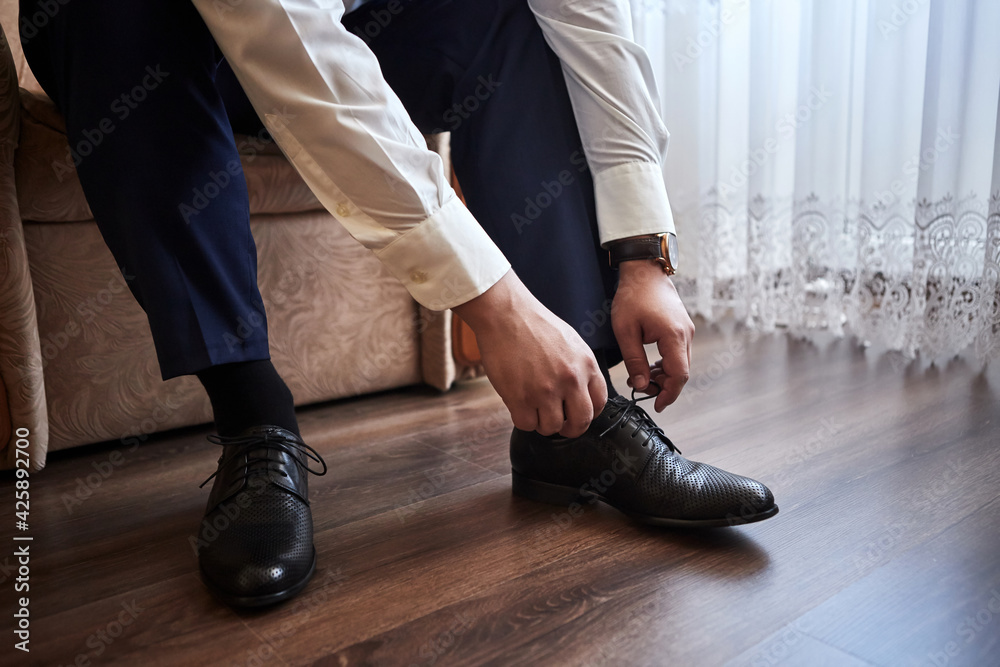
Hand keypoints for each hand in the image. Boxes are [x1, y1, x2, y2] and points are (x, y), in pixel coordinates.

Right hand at [453, 270, 606, 436]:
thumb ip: (579, 368)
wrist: (506, 313)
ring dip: (542, 423)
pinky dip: (523, 420)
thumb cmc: (534, 324)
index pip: (599, 404)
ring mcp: (545, 391)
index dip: (586, 414)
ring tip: (534, 408)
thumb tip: (580, 394)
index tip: (575, 413)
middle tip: (559, 423)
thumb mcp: (571, 342)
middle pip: (580, 423)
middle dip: (569, 428)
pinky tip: (519, 406)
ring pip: (551, 428)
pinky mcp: (520, 397)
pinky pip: (526, 425)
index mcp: (586, 365)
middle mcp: (570, 380)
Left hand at [612, 260, 694, 411]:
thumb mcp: (626, 331)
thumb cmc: (633, 296)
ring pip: (680, 363)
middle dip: (664, 386)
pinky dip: (666, 364)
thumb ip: (634, 361)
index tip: (656, 405)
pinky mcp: (682, 327)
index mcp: (674, 336)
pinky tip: (649, 366)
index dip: (669, 394)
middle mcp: (685, 334)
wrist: (644, 270)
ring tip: (641, 378)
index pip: (679, 375)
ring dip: (664, 375)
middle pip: (681, 372)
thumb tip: (641, 385)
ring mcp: (686, 330)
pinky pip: (678, 353)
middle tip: (642, 390)